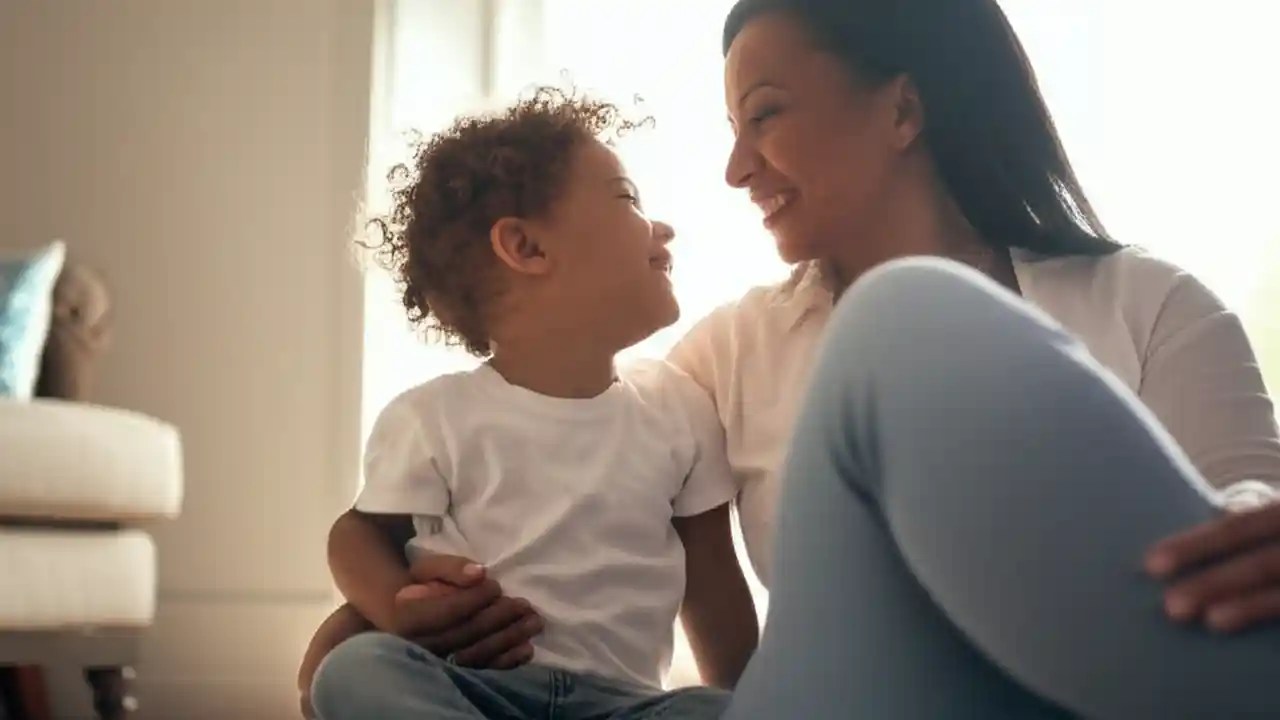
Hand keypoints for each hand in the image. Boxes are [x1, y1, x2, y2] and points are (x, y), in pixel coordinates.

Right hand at [392, 553, 542, 667]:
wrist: (409, 620)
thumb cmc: (422, 588)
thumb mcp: (427, 568)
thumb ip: (450, 567)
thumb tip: (479, 574)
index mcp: (408, 617)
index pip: (446, 612)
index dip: (475, 598)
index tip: (496, 585)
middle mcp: (420, 647)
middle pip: (466, 634)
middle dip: (499, 618)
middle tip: (524, 604)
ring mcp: (438, 666)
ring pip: (477, 654)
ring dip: (509, 638)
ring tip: (534, 622)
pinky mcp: (454, 677)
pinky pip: (483, 671)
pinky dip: (508, 662)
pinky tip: (527, 649)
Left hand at [1146, 503, 1279, 632]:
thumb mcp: (1279, 516)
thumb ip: (1254, 529)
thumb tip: (1184, 547)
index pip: (1243, 526)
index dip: (1198, 544)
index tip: (1152, 565)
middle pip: (1265, 562)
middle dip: (1217, 582)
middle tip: (1171, 606)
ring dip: (1252, 608)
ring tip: (1213, 621)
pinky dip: (1278, 630)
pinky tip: (1260, 649)